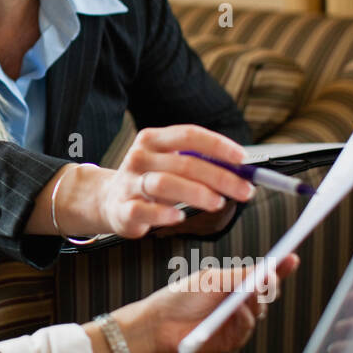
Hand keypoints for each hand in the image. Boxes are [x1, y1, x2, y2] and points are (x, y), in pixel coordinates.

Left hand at [86, 254, 300, 352]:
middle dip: (269, 284)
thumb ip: (240, 276)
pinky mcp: (232, 339)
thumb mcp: (212, 280)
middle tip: (268, 277)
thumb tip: (267, 270)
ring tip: (246, 294)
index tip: (292, 257)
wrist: (159, 323)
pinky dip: (244, 317)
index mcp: (233, 284)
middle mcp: (238, 302)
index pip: (261, 276)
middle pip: (266, 293)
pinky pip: (247, 327)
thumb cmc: (181, 297)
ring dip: (255, 301)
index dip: (279, 268)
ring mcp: (236, 321)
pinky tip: (236, 311)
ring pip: (260, 310)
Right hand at [99, 125, 255, 238]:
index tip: (242, 159)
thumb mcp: (170, 163)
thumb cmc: (150, 180)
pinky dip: (164, 214)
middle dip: (220, 177)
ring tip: (218, 203)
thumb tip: (241, 169)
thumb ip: (200, 162)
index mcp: (152, 139)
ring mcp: (129, 183)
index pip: (189, 135)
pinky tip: (180, 217)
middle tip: (244, 190)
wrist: (109, 200)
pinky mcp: (123, 209)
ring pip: (165, 184)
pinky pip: (144, 210)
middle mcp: (140, 157)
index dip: (218, 146)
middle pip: (184, 162)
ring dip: (197, 193)